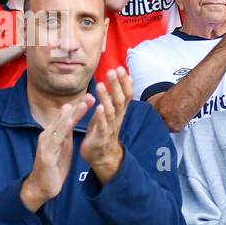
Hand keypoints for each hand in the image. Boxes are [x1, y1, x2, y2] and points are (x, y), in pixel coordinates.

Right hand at [21, 96, 92, 209]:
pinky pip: (56, 140)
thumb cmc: (54, 166)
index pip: (67, 117)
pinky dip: (63, 129)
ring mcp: (46, 143)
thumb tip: (69, 113)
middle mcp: (48, 135)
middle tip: (90, 95)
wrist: (42, 186)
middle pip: (64, 117)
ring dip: (72, 114)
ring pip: (60, 125)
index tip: (91, 97)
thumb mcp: (63, 145)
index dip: (79, 107)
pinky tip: (71, 122)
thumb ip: (66, 130)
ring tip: (84, 105)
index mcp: (54, 133)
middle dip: (77, 106)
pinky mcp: (46, 154)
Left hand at [80, 69, 130, 183]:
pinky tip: (98, 108)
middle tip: (112, 71)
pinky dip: (100, 117)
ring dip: (105, 98)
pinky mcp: (100, 138)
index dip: (124, 82)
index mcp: (119, 112)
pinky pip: (102, 126)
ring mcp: (109, 128)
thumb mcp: (112, 111)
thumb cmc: (104, 130)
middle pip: (119, 100)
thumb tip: (126, 77)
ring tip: (100, 85)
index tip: (121, 68)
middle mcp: (117, 119)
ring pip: (110, 112)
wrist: (102, 157)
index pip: (126, 95)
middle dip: (116, 85)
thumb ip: (117, 95)